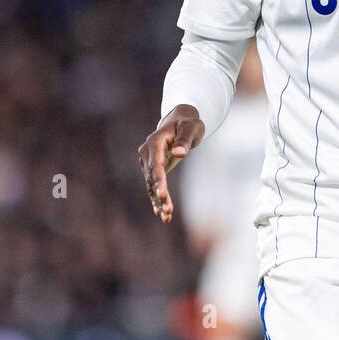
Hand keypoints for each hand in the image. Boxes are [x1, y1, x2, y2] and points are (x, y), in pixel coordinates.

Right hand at [138, 105, 204, 223]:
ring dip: (158, 201)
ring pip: (151, 184)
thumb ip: (185, 139)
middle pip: (152, 177)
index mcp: (155, 141)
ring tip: (167, 218)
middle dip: (159, 194)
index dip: (158, 180)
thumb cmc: (188, 123)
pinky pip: (153, 186)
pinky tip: (161, 214)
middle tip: (168, 211)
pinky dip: (157, 199)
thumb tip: (179, 153)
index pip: (155, 164)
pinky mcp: (153, 169)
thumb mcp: (191, 128)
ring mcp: (148, 161)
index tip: (162, 195)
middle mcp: (147, 152)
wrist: (180, 122)